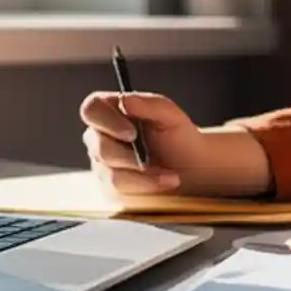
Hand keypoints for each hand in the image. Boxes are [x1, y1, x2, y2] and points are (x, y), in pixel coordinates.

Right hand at [79, 91, 270, 196]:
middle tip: (148, 157)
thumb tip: (126, 100)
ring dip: (140, 176)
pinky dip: (146, 188)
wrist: (199, 167)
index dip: (105, 118)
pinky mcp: (116, 188)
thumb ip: (150, 104)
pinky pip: (120, 190)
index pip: (91, 108)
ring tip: (170, 177)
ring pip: (109, 171)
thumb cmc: (185, 137)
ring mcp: (106, 164)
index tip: (129, 130)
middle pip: (96, 143)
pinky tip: (167, 182)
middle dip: (125, 154)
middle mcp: (103, 138)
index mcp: (112, 113)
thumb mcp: (172, 116)